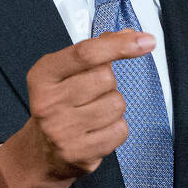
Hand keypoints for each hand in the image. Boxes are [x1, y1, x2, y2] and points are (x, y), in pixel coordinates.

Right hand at [0, 29, 153, 187]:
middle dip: (108, 84)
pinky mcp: (79, 153)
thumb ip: (97, 51)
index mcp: (43, 75)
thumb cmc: (60, 105)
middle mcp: (48, 102)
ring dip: (113, 107)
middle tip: (91, 95)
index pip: (85, 54)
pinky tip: (97, 131)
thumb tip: (130, 34)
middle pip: (105, 78)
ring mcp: (62, 130)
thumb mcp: (67, 73)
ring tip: (93, 115)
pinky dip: (116, 129)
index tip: (146, 40)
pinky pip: (120, 130)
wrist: (41, 153)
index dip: (119, 45)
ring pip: (117, 104)